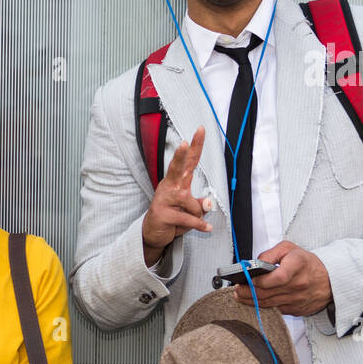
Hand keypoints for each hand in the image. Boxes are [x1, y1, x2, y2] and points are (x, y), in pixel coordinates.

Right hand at [142, 127, 213, 264]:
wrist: (153, 233)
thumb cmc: (173, 217)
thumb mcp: (192, 210)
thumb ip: (202, 204)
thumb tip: (209, 203)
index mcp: (177, 181)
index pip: (189, 161)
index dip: (195, 146)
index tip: (201, 130)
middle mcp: (170, 186)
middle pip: (176, 168)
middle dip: (180, 156)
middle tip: (184, 143)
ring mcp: (164, 199)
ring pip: (191, 203)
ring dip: (197, 215)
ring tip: (192, 220)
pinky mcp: (163, 214)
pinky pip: (189, 219)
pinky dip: (199, 226)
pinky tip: (207, 229)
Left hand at [234, 240, 332, 315]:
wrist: (329, 280)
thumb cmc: (307, 263)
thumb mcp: (290, 249)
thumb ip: (270, 254)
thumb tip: (254, 264)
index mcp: (298, 265)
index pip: (278, 277)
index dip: (261, 280)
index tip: (248, 279)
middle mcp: (299, 284)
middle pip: (268, 292)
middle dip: (248, 292)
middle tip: (237, 289)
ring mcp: (298, 299)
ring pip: (269, 303)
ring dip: (251, 300)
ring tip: (240, 295)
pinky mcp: (296, 309)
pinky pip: (276, 309)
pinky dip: (263, 306)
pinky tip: (254, 301)